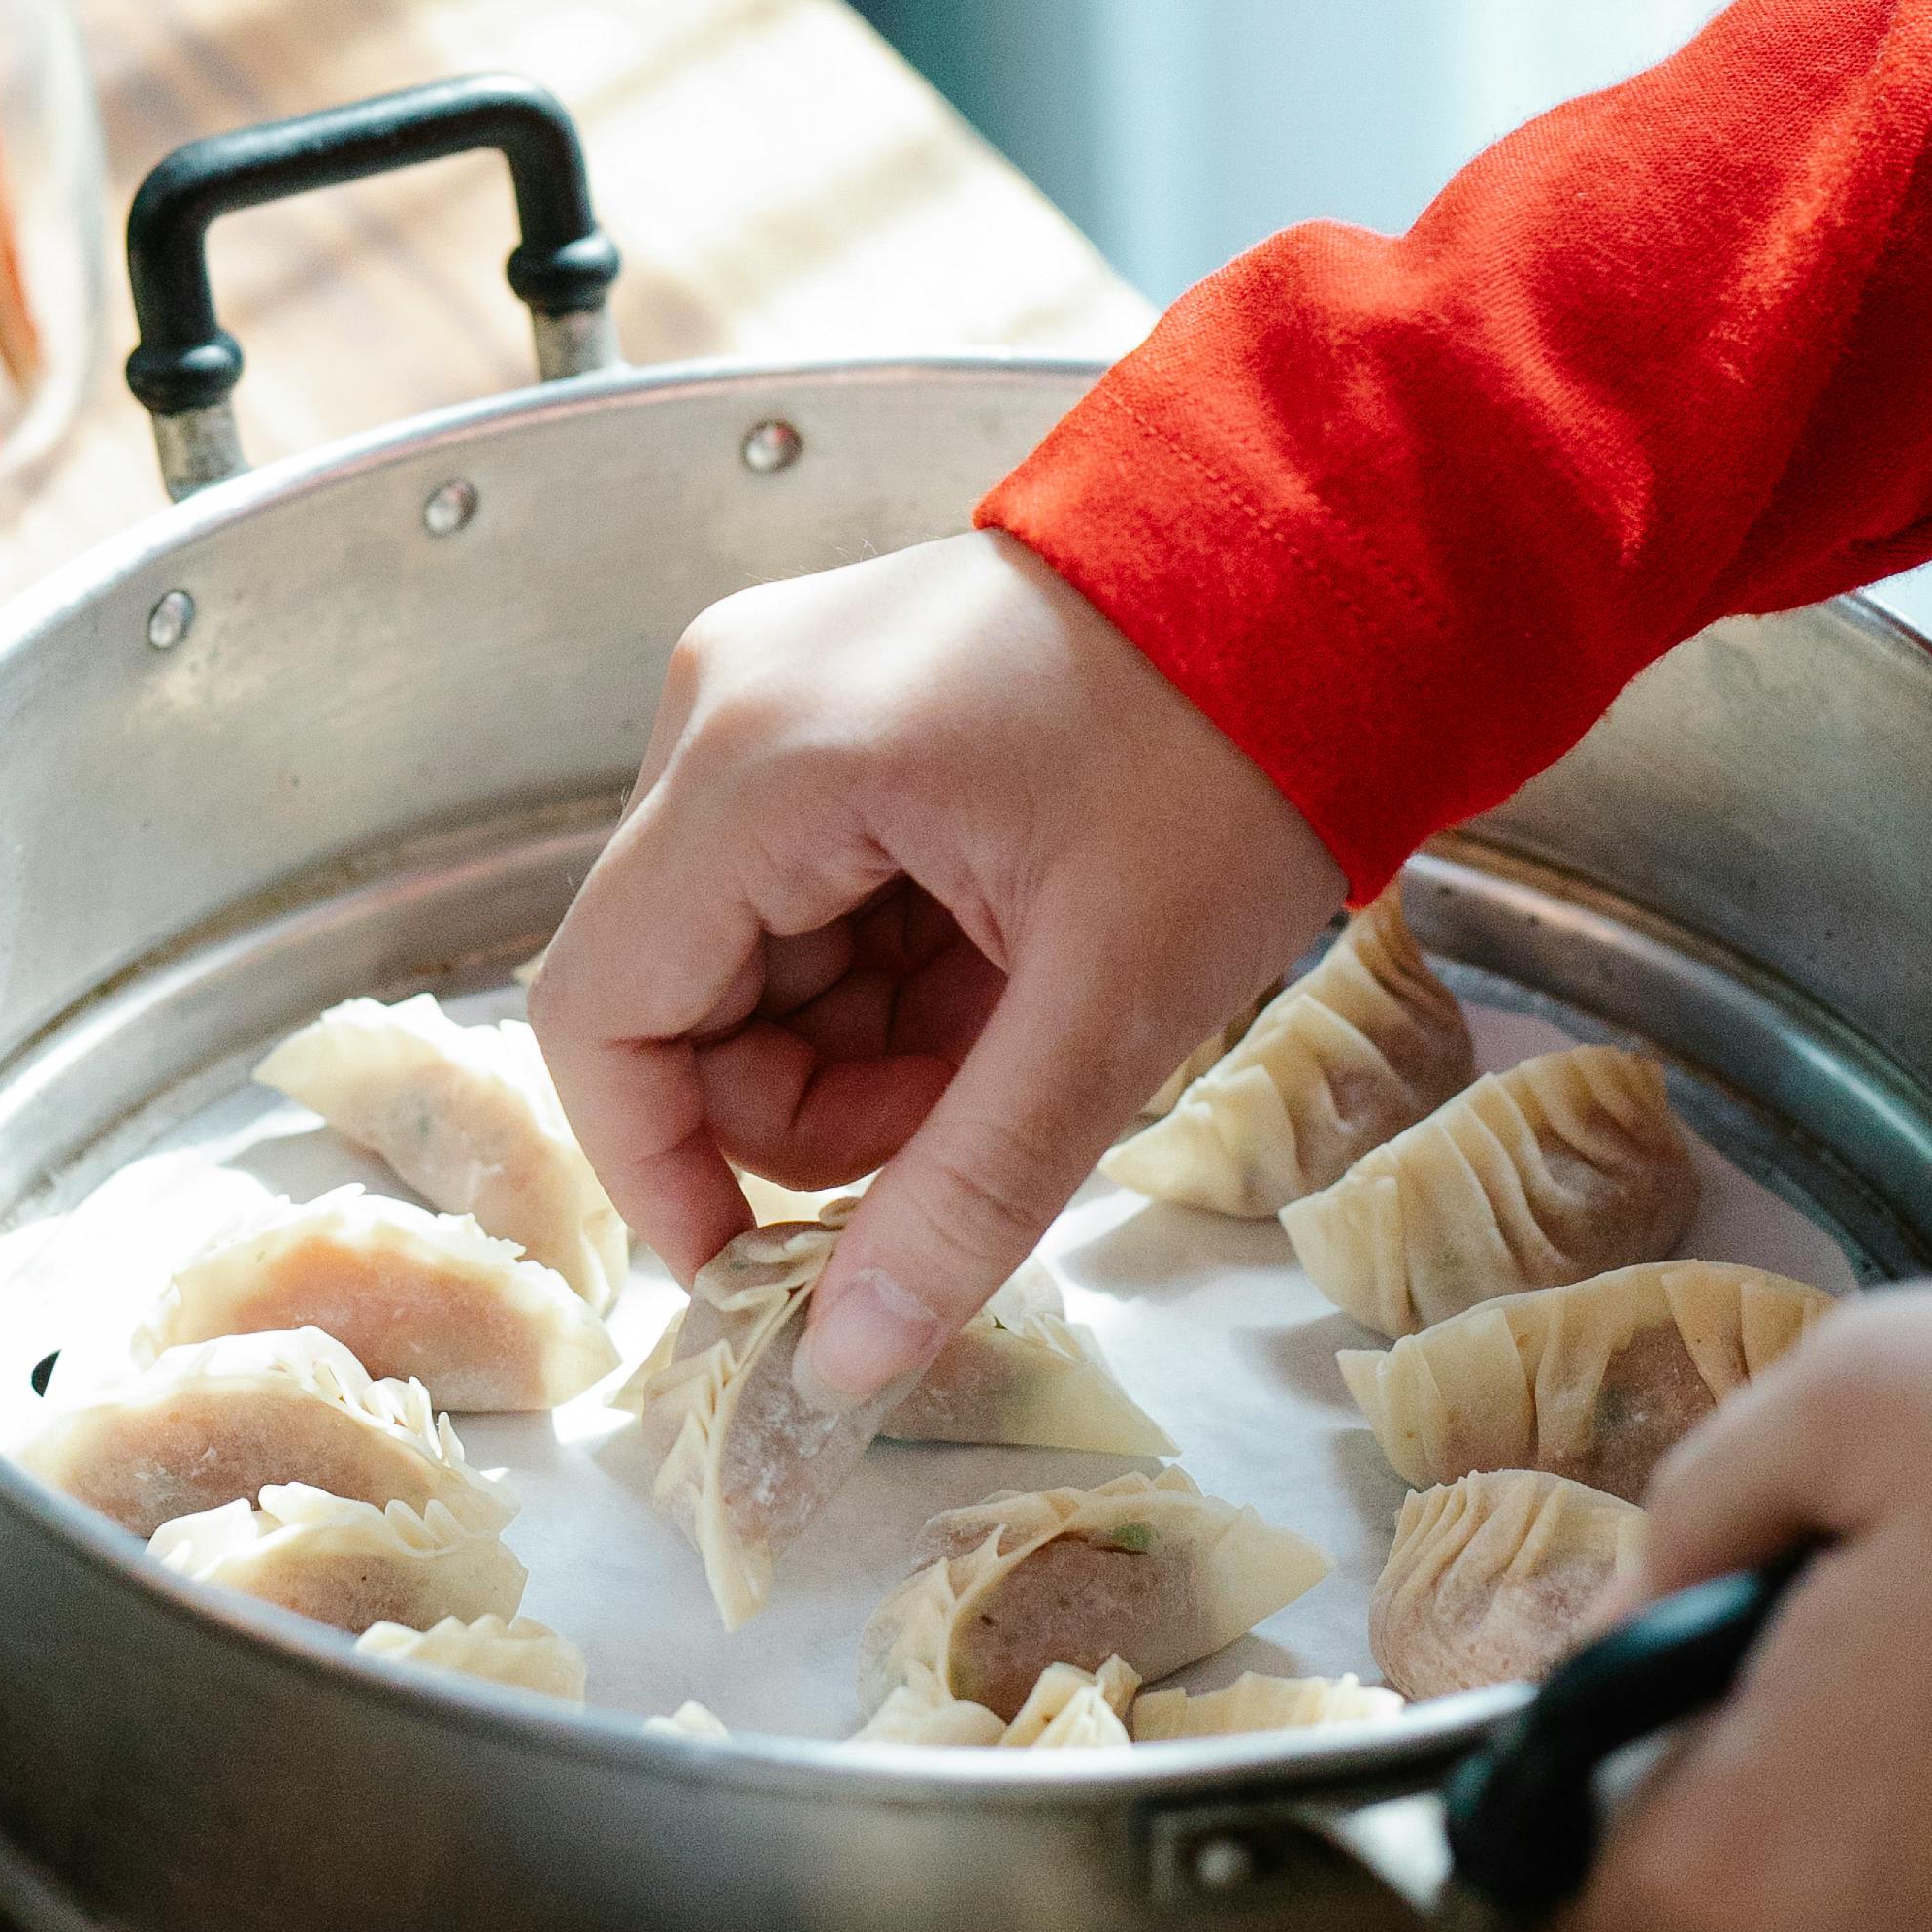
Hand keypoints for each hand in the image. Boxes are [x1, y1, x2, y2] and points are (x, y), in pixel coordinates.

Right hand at [530, 531, 1340, 1393]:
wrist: (1332, 567)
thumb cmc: (1231, 750)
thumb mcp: (1110, 1004)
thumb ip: (965, 1193)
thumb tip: (845, 1364)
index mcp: (760, 762)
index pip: (599, 1016)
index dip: (661, 1173)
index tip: (766, 1274)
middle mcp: (725, 712)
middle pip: (679, 998)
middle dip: (820, 1105)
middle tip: (984, 1114)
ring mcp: (772, 698)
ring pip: (749, 962)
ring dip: (872, 1044)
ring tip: (1033, 1014)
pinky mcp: (828, 707)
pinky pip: (804, 895)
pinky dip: (895, 969)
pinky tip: (1015, 954)